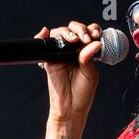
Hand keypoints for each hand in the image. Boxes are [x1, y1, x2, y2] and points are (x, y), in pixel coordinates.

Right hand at [35, 20, 103, 138]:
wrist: (70, 109)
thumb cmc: (82, 94)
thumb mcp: (90, 74)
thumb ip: (90, 57)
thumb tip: (94, 42)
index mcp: (86, 52)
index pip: (89, 33)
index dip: (92, 30)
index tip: (96, 35)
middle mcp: (73, 50)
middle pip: (74, 29)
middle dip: (80, 29)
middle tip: (85, 39)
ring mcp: (60, 53)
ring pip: (60, 33)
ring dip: (66, 32)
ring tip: (72, 40)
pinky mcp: (49, 59)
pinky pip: (44, 43)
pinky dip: (42, 36)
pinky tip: (45, 33)